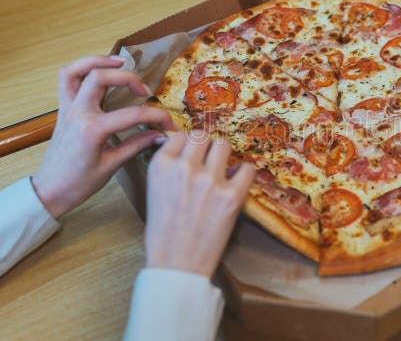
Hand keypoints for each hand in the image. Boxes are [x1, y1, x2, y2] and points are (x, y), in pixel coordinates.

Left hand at [32, 55, 174, 218]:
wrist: (50, 190)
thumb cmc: (78, 183)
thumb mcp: (111, 166)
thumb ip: (136, 145)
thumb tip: (160, 135)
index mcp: (92, 130)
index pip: (132, 115)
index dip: (157, 117)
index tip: (169, 125)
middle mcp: (77, 114)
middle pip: (99, 78)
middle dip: (127, 77)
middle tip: (143, 90)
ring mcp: (67, 109)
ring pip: (76, 71)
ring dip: (98, 61)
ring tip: (120, 63)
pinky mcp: (63, 109)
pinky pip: (67, 80)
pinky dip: (82, 69)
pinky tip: (100, 72)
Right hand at [144, 132, 254, 276]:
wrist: (177, 265)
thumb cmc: (163, 233)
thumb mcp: (154, 192)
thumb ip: (168, 168)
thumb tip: (185, 148)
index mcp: (161, 166)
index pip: (180, 135)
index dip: (188, 144)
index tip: (192, 153)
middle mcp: (185, 168)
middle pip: (202, 135)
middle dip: (206, 146)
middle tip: (208, 160)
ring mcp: (210, 181)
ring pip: (224, 145)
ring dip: (224, 156)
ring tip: (222, 170)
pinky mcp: (232, 196)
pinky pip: (247, 169)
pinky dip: (244, 174)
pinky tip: (236, 183)